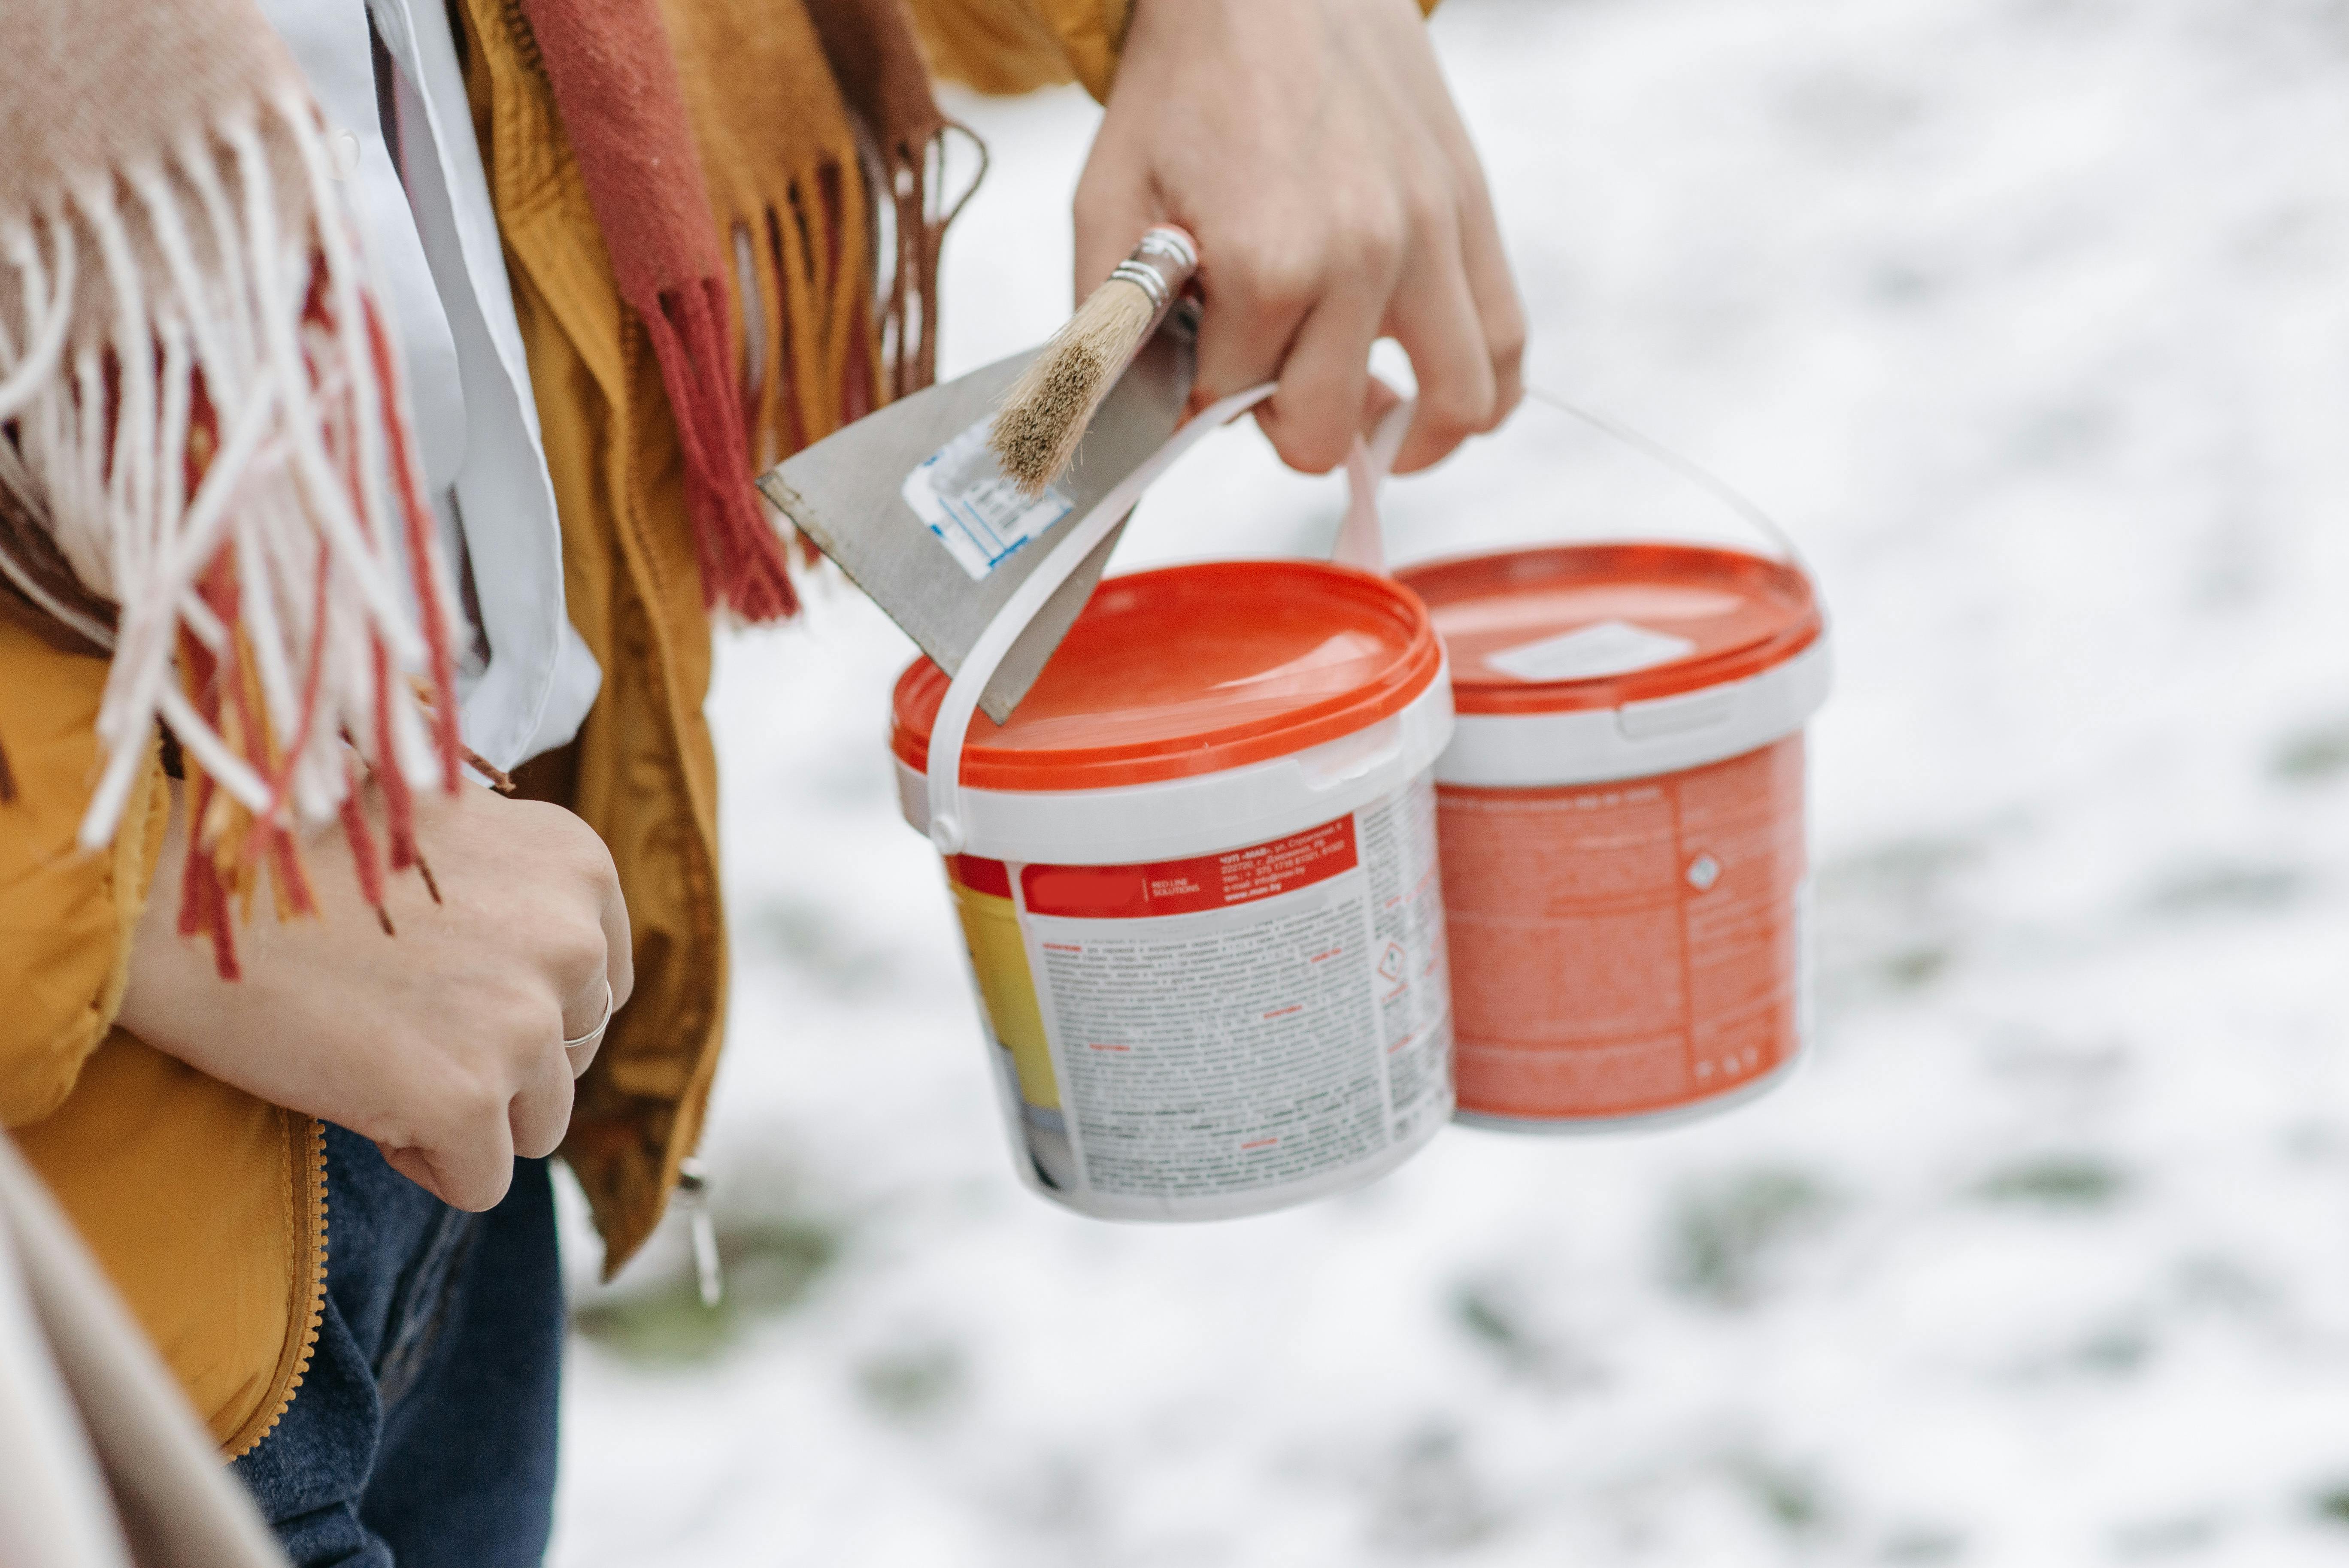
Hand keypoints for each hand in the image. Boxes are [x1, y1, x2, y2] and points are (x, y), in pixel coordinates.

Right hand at [117, 778, 632, 1210]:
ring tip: (376, 1061)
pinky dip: (426, 1164)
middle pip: (572, 1057)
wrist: (174, 901)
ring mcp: (525, 1022)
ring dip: (468, 1119)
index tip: (452, 998)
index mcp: (575, 867)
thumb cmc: (294, 871)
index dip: (528, 1010)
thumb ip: (523, 910)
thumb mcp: (447, 846)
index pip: (600, 985)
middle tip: (394, 1026)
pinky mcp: (470, 1100)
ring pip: (540, 1125)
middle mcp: (572, 939)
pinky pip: (482, 1181)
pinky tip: (362, 1104)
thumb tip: (564, 999)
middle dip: (497, 1064)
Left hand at [1075, 0, 1524, 475]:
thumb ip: (1115, 320)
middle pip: (1331, 429)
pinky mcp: (1473, 214)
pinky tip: (1432, 397)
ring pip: (1455, 408)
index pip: (1232, 402)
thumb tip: (1155, 412)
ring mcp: (1432, 238)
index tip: (1199, 344)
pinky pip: (1507, 348)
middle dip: (1288, 417)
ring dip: (1403, 435)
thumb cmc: (1187, 86)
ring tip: (1370, 421)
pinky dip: (1480, 398)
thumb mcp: (1110, 199)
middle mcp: (1363, 258)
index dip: (1206, 387)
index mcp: (1265, 261)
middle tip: (1269, 376)